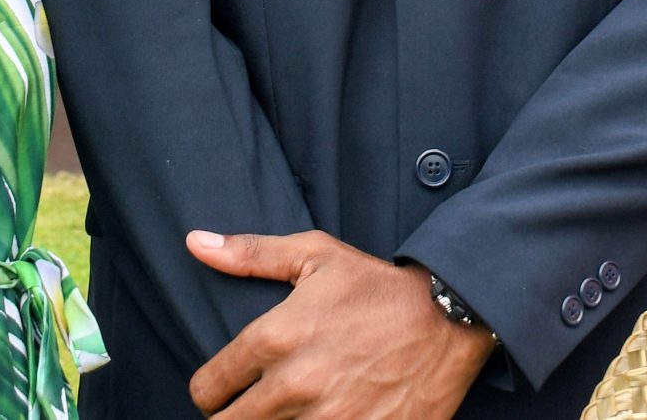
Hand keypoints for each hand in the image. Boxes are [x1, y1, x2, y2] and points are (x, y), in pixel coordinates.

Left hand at [185, 229, 496, 418]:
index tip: (223, 390)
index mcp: (277, 337)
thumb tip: (196, 243)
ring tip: (283, 414)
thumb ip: (251, 254)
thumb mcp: (316, 255)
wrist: (450, 319)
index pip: (209, 387)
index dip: (209, 391)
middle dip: (231, 417)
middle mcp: (295, 383)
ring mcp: (329, 419)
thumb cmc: (378, 287)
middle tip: (248, 407)